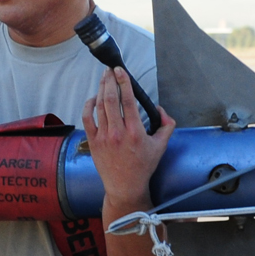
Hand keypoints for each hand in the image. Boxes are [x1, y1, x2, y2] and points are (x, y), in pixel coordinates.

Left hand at [82, 67, 173, 215]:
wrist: (125, 186)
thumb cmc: (143, 166)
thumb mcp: (161, 145)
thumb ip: (166, 125)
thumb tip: (159, 109)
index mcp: (135, 132)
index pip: (128, 100)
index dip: (123, 82)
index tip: (121, 71)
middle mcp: (117, 132)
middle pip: (111, 99)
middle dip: (109, 81)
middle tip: (110, 69)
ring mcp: (103, 137)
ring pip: (99, 107)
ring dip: (100, 89)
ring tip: (103, 78)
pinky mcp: (93, 142)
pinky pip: (87, 119)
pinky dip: (88, 106)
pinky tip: (93, 98)